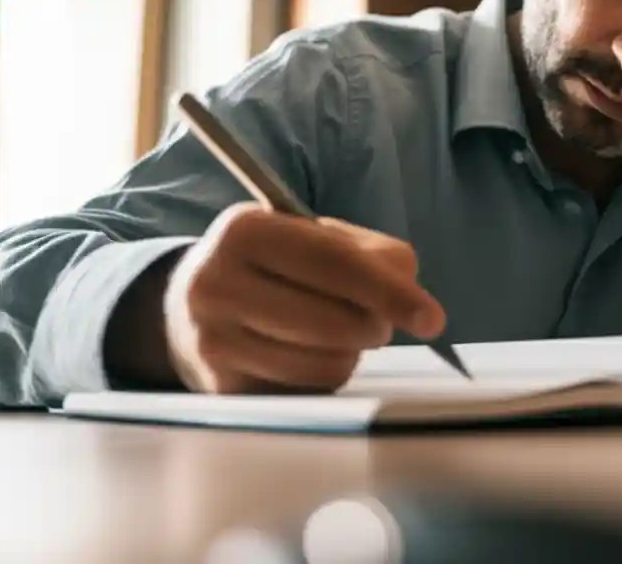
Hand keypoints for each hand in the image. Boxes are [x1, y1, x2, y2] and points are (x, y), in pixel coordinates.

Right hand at [162, 203, 445, 393]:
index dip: (390, 292)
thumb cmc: (276, 265)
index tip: (432, 319)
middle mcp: (218, 283)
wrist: (189, 304)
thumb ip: (374, 256)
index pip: (335, 263)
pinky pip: (307, 391)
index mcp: (245, 230)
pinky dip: (326, 375)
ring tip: (339, 334)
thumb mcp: (314, 237)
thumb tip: (414, 302)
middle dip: (375, 326)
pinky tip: (309, 355)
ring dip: (353, 353)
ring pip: (325, 363)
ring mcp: (213, 339)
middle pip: (335, 322)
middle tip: (377, 321)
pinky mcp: (222, 385)